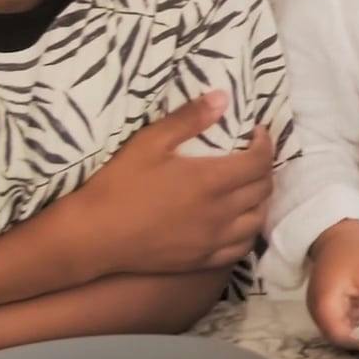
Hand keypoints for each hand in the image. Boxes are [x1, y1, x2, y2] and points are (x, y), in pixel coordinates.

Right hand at [69, 91, 274, 274]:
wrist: (92, 236)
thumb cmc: (118, 185)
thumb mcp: (149, 142)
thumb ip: (188, 119)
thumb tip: (224, 97)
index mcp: (211, 180)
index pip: (260, 161)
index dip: (266, 144)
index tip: (256, 134)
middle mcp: (220, 212)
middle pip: (263, 190)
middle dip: (263, 168)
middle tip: (250, 156)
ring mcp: (213, 240)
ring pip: (257, 220)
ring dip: (259, 200)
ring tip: (246, 187)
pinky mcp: (202, 261)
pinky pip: (240, 248)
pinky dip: (247, 232)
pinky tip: (237, 222)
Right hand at [304, 221, 358, 347]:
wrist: (338, 232)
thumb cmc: (354, 252)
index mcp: (324, 305)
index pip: (341, 337)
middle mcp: (317, 311)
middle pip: (340, 336)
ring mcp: (320, 308)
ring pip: (342, 328)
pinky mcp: (327, 303)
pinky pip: (342, 319)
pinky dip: (357, 320)